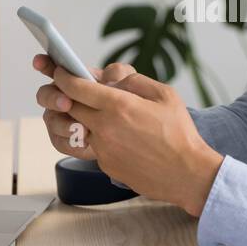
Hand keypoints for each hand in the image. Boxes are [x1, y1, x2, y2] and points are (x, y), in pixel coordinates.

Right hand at [33, 54, 134, 159]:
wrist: (126, 132)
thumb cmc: (121, 102)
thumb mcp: (125, 82)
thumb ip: (117, 74)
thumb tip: (108, 75)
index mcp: (72, 79)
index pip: (53, 68)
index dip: (43, 63)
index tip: (38, 62)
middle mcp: (60, 97)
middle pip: (45, 95)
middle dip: (53, 98)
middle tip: (67, 103)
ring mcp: (59, 118)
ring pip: (52, 121)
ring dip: (64, 125)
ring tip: (81, 129)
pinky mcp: (63, 139)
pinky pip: (60, 141)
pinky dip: (71, 142)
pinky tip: (84, 142)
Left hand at [52, 67, 222, 216]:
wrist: (186, 173)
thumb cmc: (180, 133)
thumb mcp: (164, 94)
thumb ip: (134, 81)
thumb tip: (114, 79)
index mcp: (118, 105)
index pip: (75, 87)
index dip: (62, 76)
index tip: (59, 72)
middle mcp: (104, 127)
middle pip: (68, 107)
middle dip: (64, 96)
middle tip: (68, 90)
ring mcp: (102, 149)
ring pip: (76, 128)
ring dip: (77, 118)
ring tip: (90, 113)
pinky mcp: (105, 165)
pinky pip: (91, 146)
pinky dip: (96, 137)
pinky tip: (114, 136)